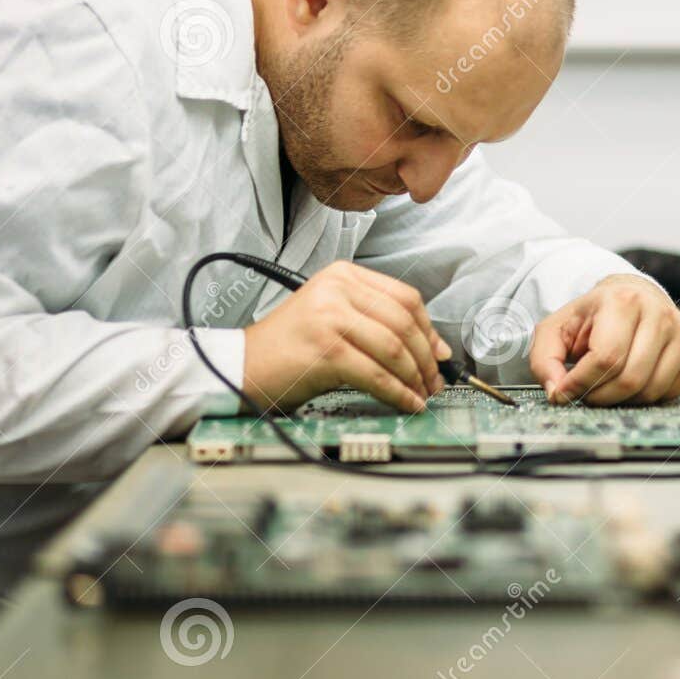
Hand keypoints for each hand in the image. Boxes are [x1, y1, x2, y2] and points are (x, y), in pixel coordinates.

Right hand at [242, 262, 449, 413]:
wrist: (240, 366)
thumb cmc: (287, 347)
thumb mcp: (331, 316)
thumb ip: (374, 321)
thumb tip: (430, 346)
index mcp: (342, 275)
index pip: (405, 297)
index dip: (429, 329)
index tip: (439, 352)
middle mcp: (337, 289)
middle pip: (404, 322)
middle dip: (427, 357)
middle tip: (435, 380)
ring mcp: (330, 317)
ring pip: (394, 349)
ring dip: (415, 377)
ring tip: (422, 394)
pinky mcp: (326, 349)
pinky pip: (376, 374)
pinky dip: (397, 392)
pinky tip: (406, 403)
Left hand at [529, 275, 679, 405]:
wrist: (630, 296)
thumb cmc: (594, 316)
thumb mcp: (556, 329)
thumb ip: (545, 360)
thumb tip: (557, 392)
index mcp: (623, 301)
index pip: (606, 359)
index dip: (581, 384)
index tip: (566, 391)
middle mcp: (658, 313)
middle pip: (630, 379)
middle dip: (602, 397)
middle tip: (588, 393)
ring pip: (651, 390)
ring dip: (624, 400)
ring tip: (609, 385)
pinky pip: (670, 392)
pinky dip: (647, 397)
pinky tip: (634, 380)